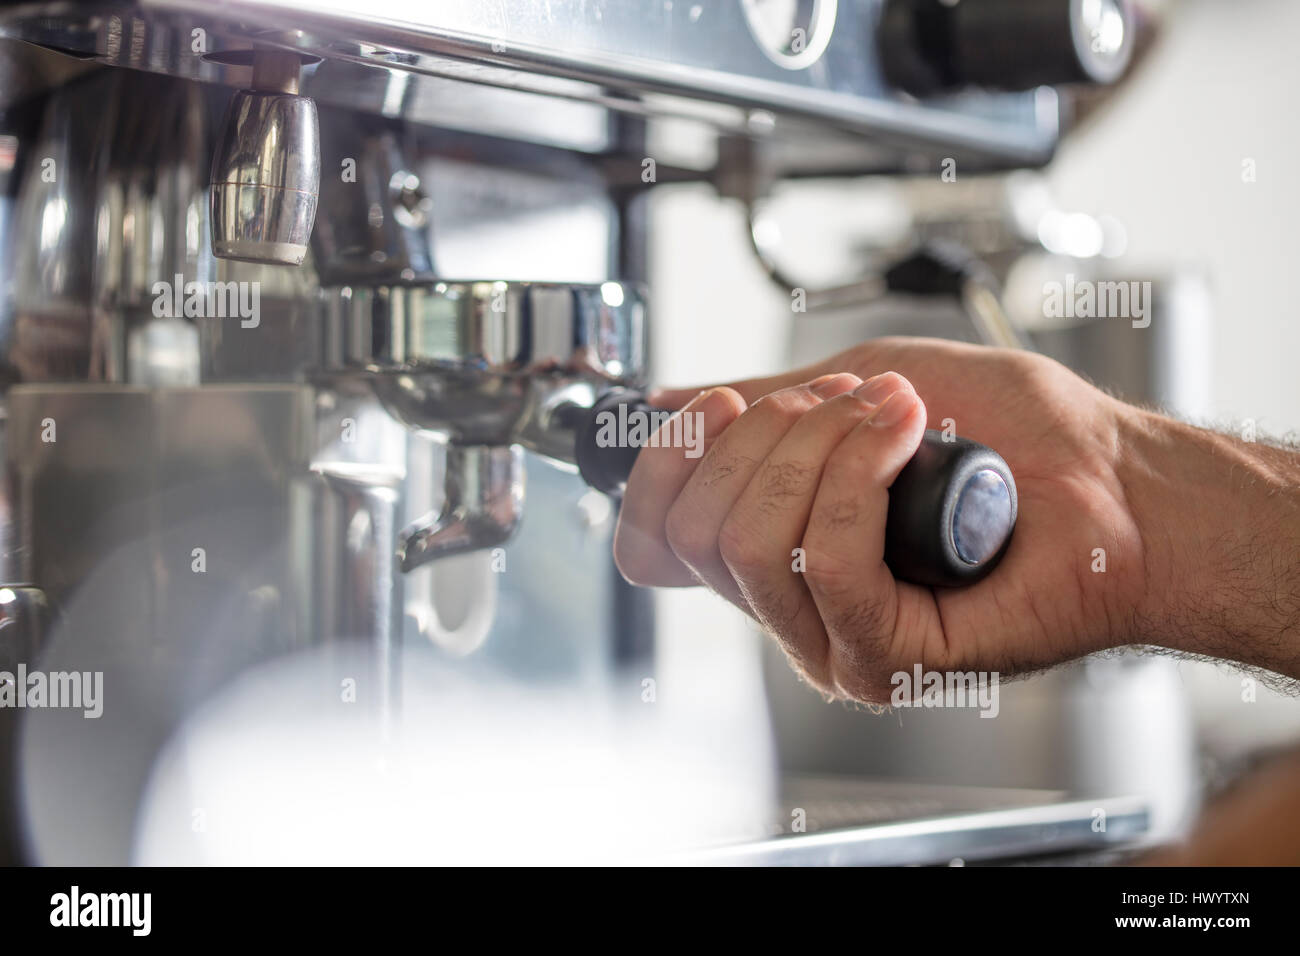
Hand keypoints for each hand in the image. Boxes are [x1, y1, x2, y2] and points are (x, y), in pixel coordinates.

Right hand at [612, 337, 1159, 701]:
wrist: (1115, 479)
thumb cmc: (1011, 440)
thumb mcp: (854, 392)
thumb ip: (758, 405)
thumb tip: (665, 401)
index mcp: (774, 555)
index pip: (657, 543)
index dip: (662, 467)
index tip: (716, 408)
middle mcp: (794, 609)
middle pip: (698, 532)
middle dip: (765, 434)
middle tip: (845, 400)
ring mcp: (836, 643)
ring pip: (751, 544)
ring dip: (821, 446)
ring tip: (898, 415)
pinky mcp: (886, 659)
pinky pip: (825, 562)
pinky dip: (862, 478)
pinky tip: (913, 444)